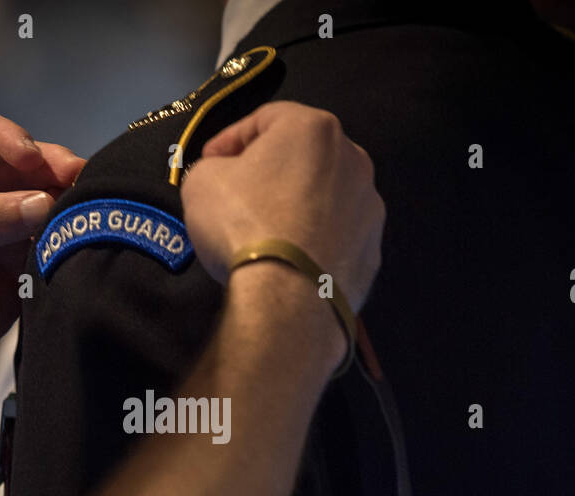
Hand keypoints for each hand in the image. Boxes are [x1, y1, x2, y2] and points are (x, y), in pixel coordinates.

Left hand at [0, 110, 84, 396]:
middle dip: (49, 167)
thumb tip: (44, 201)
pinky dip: (66, 236)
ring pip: (42, 199)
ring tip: (88, 203)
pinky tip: (78, 235)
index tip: (29, 159)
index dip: (9, 138)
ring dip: (65, 199)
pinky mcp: (20, 265)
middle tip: (79, 176)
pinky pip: (50, 241)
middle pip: (21, 164)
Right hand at [181, 101, 383, 311]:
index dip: (230, 138)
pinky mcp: (372, 250)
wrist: (288, 298)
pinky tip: (291, 259)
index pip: (265, 119)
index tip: (209, 161)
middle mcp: (353, 159)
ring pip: (326, 195)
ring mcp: (369, 206)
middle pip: (303, 156)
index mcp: (313, 128)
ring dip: (298, 205)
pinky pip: (337, 235)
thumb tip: (224, 175)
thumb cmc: (244, 224)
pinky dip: (315, 240)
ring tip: (268, 231)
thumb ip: (213, 166)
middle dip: (271, 170)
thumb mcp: (201, 181)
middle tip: (239, 193)